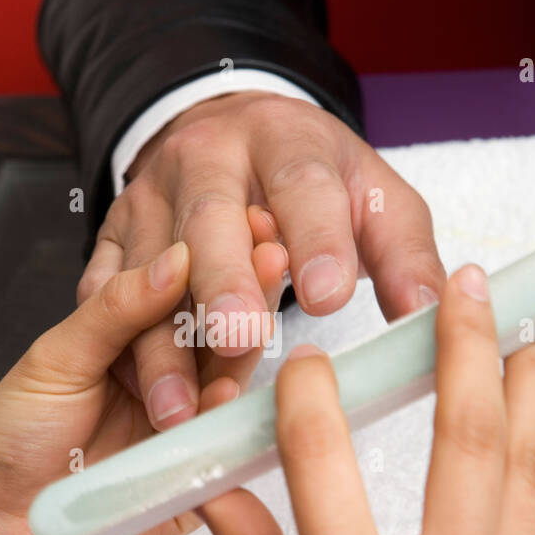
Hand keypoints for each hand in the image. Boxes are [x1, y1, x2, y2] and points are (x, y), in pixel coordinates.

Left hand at [0, 234, 284, 534]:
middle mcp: (171, 384)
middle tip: (268, 257)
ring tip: (251, 327)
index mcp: (138, 342)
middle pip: (223, 338)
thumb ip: (117, 309)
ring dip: (243, 358)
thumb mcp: (57, 357)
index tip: (248, 223)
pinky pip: (224, 457)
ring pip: (232, 391)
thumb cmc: (10, 439)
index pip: (190, 294)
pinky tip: (229, 400)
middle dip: (246, 298)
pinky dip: (228, 429)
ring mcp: (186, 434)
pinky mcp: (194, 486)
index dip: (220, 261)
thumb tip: (175, 257)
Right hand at [80, 91, 444, 429]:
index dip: (315, 237)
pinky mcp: (110, 236)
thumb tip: (434, 314)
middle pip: (211, 219)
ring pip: (149, 268)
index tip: (329, 294)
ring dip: (162, 339)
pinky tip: (141, 396)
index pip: (302, 182)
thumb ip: (403, 255)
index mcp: (283, 137)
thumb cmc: (308, 178)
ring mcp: (149, 197)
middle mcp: (206, 159)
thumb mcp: (371, 197)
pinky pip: (101, 293)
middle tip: (241, 339)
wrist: (226, 132)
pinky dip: (119, 346)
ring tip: (183, 402)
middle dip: (224, 281)